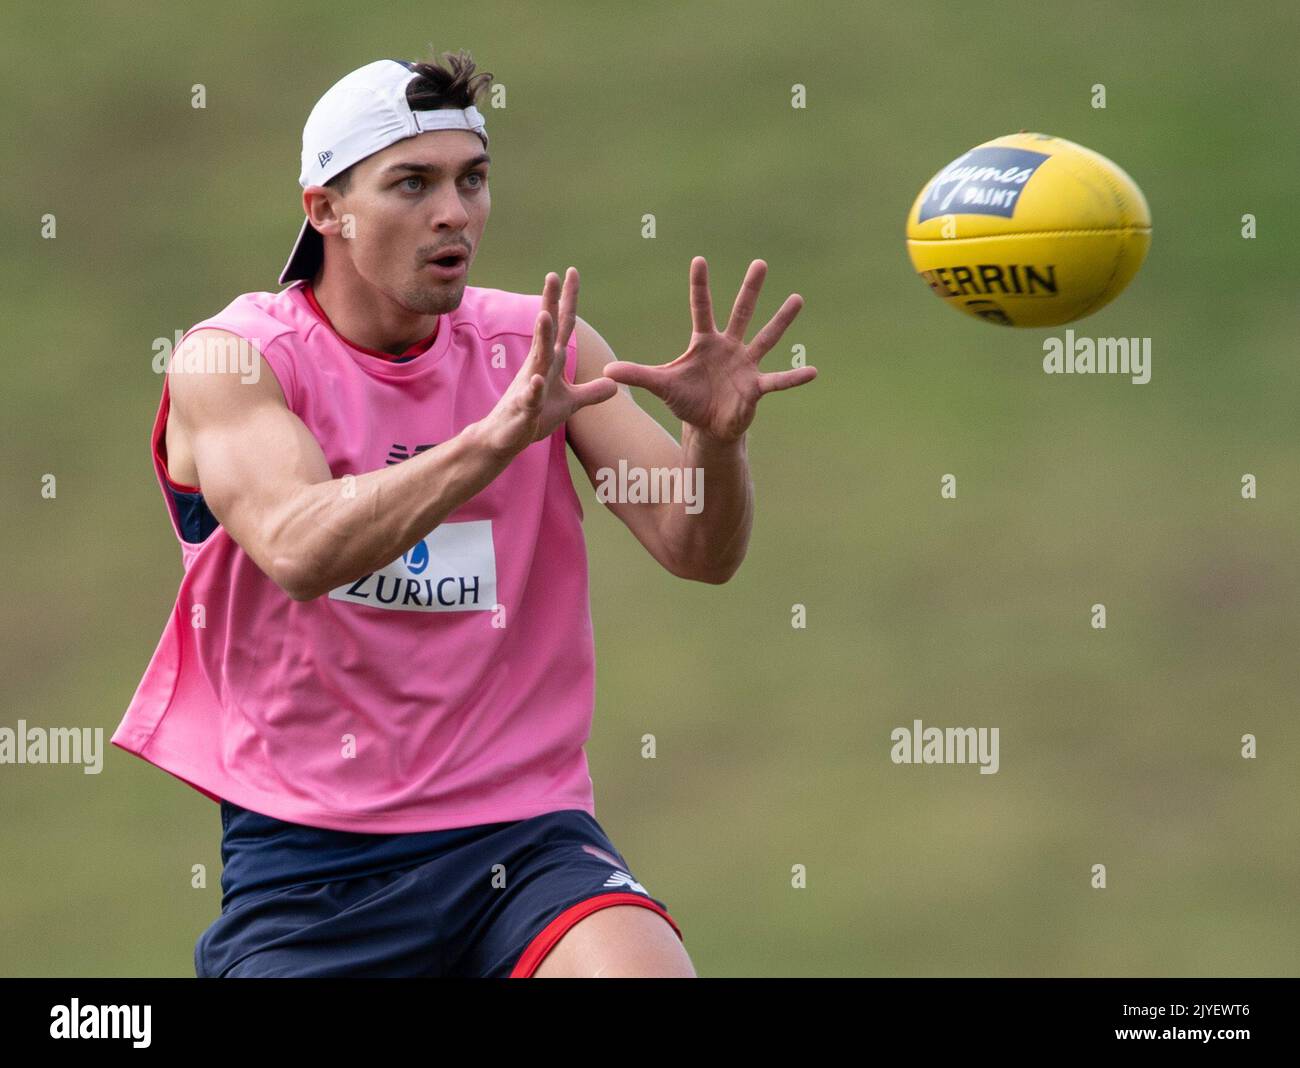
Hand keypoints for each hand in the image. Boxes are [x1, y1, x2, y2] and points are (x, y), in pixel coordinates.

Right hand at [482, 268, 616, 455]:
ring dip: (541, 337)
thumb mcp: (570, 403)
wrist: (506, 437)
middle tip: (553, 275)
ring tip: (545, 315)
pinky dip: (533, 390)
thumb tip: (613, 384)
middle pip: (547, 331)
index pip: (562, 325)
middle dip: (550, 303)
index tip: (571, 272)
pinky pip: (529, 398)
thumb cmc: (535, 415)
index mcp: (550, 361)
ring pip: (537, 357)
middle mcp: (538, 366)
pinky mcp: (524, 409)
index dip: (567, 300)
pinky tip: (537, 381)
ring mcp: (529, 385)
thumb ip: (591, 392)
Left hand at [600, 257, 814, 442]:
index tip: (699, 259)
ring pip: (765, 337)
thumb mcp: (660, 385)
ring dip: (781, 320)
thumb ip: (637, 374)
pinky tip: (813, 371)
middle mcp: (729, 347)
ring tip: (797, 298)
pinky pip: (777, 381)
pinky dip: (794, 378)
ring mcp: (746, 365)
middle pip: (740, 312)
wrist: (707, 427)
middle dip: (749, 289)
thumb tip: (606, 370)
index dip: (700, 285)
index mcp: (705, 342)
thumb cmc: (686, 400)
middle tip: (760, 262)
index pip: (701, 307)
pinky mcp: (756, 388)